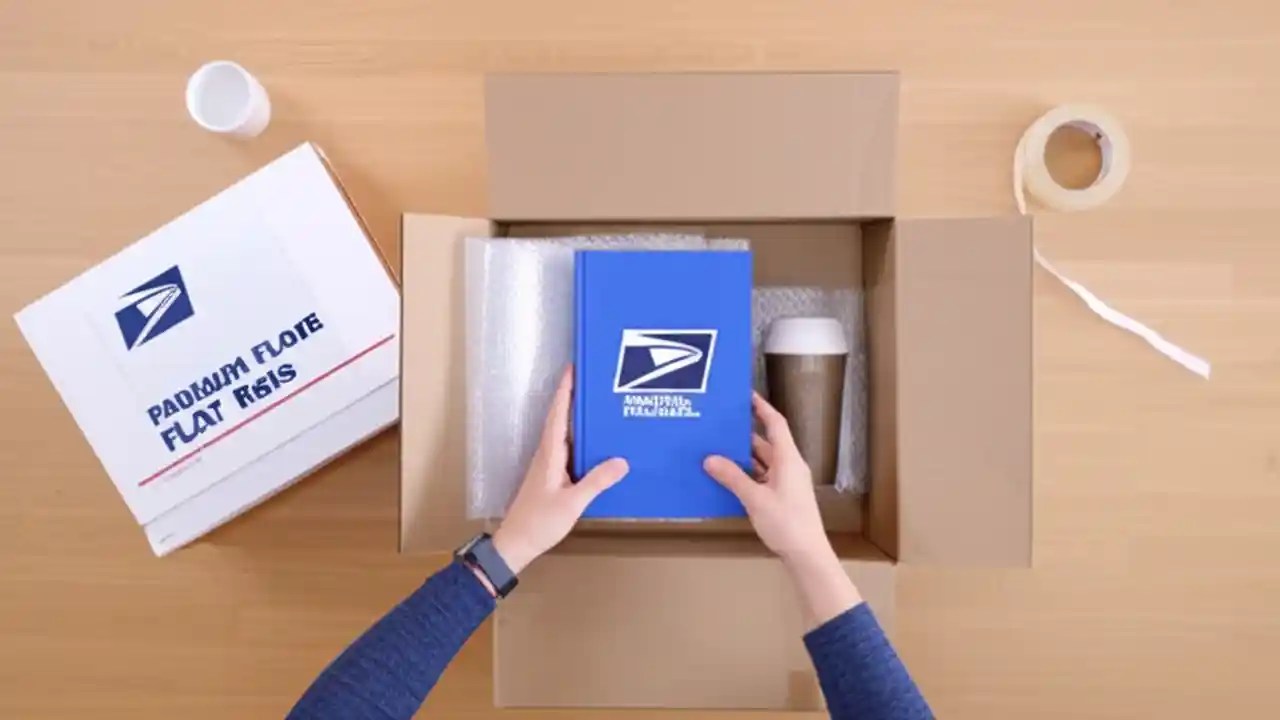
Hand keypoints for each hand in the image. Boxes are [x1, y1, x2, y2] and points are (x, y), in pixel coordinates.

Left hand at [491, 367, 628, 574]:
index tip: (572, 369)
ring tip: (596, 404)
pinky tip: (594, 442)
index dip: (564, 391)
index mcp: (550, 454)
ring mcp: (548, 465)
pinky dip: (579, 439)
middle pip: (560, 419)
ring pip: (564, 433)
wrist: (516, 543)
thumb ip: (597, 481)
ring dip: (576, 417)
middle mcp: (547, 454)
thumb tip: (622, 461)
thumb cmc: (539, 522)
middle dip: (573, 397)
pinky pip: (568, 449)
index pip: (558, 415)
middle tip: (592, 379)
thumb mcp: (573, 502)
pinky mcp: (551, 476)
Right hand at [704, 392, 860, 627]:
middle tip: (719, 425)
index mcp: (788, 459)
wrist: (807, 555)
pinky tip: (726, 478)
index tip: (746, 395)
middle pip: (765, 443)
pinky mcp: (781, 497)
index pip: (775, 424)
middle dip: (743, 434)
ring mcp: (786, 483)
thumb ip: (732, 477)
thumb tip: (710, 459)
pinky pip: (760, 478)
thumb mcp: (755, 499)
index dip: (761, 408)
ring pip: (761, 462)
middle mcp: (789, 466)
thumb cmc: (787, 523)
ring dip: (742, 457)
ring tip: (716, 449)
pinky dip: (745, 475)